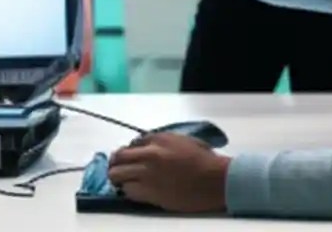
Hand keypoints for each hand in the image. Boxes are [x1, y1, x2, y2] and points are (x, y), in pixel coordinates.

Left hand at [107, 133, 230, 213]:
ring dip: (118, 178)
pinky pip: (127, 191)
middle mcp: (149, 154)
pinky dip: (128, 191)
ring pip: (116, 174)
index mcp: (159, 139)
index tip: (131, 158)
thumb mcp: (183, 141)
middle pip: (118, 157)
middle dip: (116, 163)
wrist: (216, 180)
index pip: (133, 143)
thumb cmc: (205, 160)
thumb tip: (148, 148)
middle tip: (117, 168)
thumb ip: (163, 143)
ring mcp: (147, 174)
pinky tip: (134, 192)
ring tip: (122, 182)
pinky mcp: (150, 192)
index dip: (130, 152)